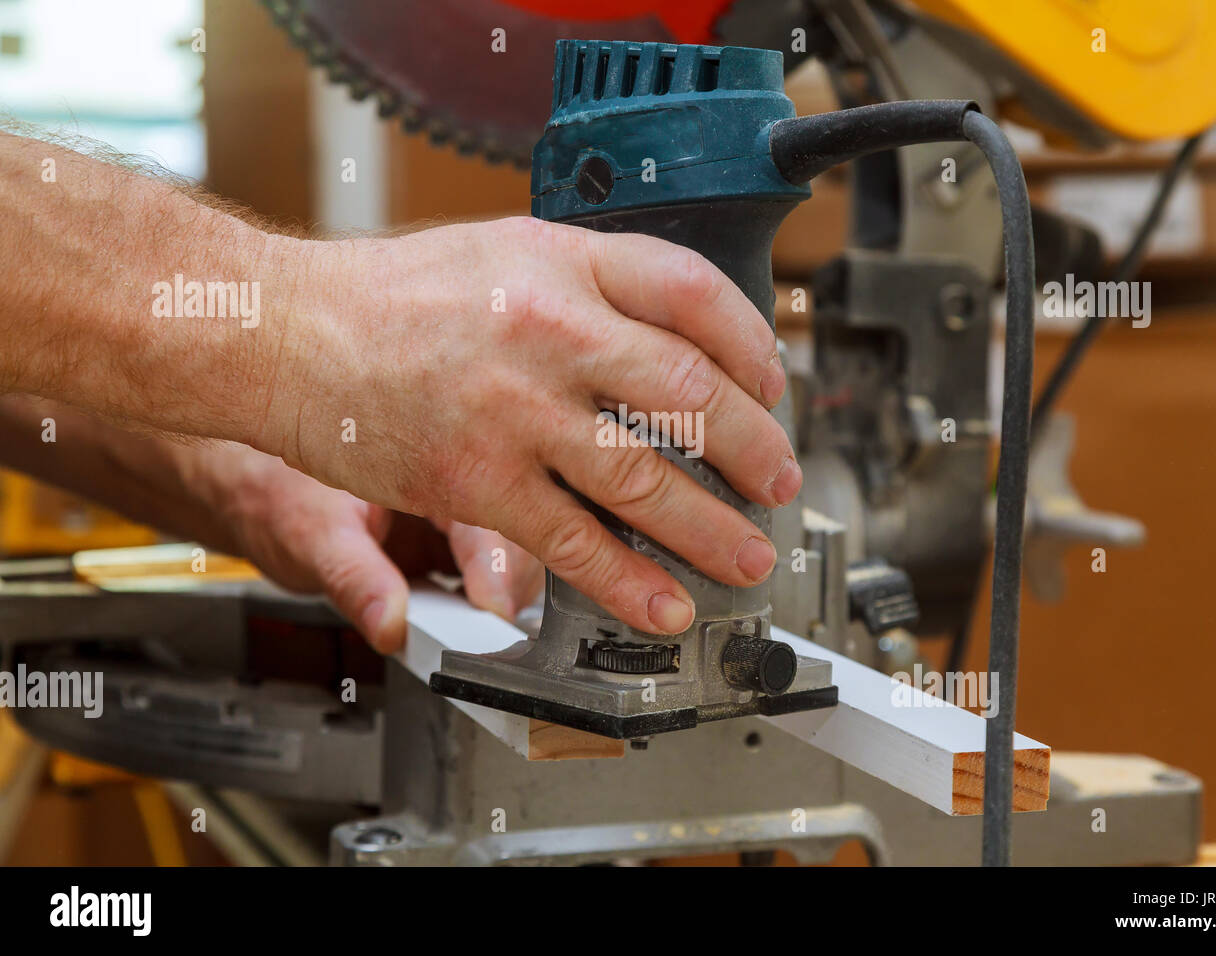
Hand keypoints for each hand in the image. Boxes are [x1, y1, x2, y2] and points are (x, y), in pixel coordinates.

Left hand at [182, 442, 543, 651]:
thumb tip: (393, 624)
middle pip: (514, 535)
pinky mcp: (444, 547)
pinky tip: (458, 624)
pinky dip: (478, 605)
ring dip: (498, 599)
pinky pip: (480, 575)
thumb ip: (354, 580)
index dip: (499, 567)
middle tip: (486, 637)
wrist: (246, 488)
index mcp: (426, 455)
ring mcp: (449, 517)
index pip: (488, 511)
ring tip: (469, 635)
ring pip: (507, 558)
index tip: (495, 614)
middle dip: (508, 588)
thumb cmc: (270, 488)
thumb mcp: (308, 535)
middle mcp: (448, 481)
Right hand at [261, 217, 801, 636]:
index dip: (751, 344)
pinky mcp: (477, 479)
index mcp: (562, 260)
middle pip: (689, 390)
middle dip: (753, 447)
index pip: (692, 291)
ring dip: (710, 528)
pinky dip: (627, 581)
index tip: (771, 385)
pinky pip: (573, 541)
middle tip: (779, 480)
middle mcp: (550, 329)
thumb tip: (672, 337)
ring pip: (644, 477)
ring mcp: (515, 408)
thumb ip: (587, 287)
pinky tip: (663, 604)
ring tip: (747, 555)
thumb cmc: (390, 295)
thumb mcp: (502, 252)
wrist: (282, 330)